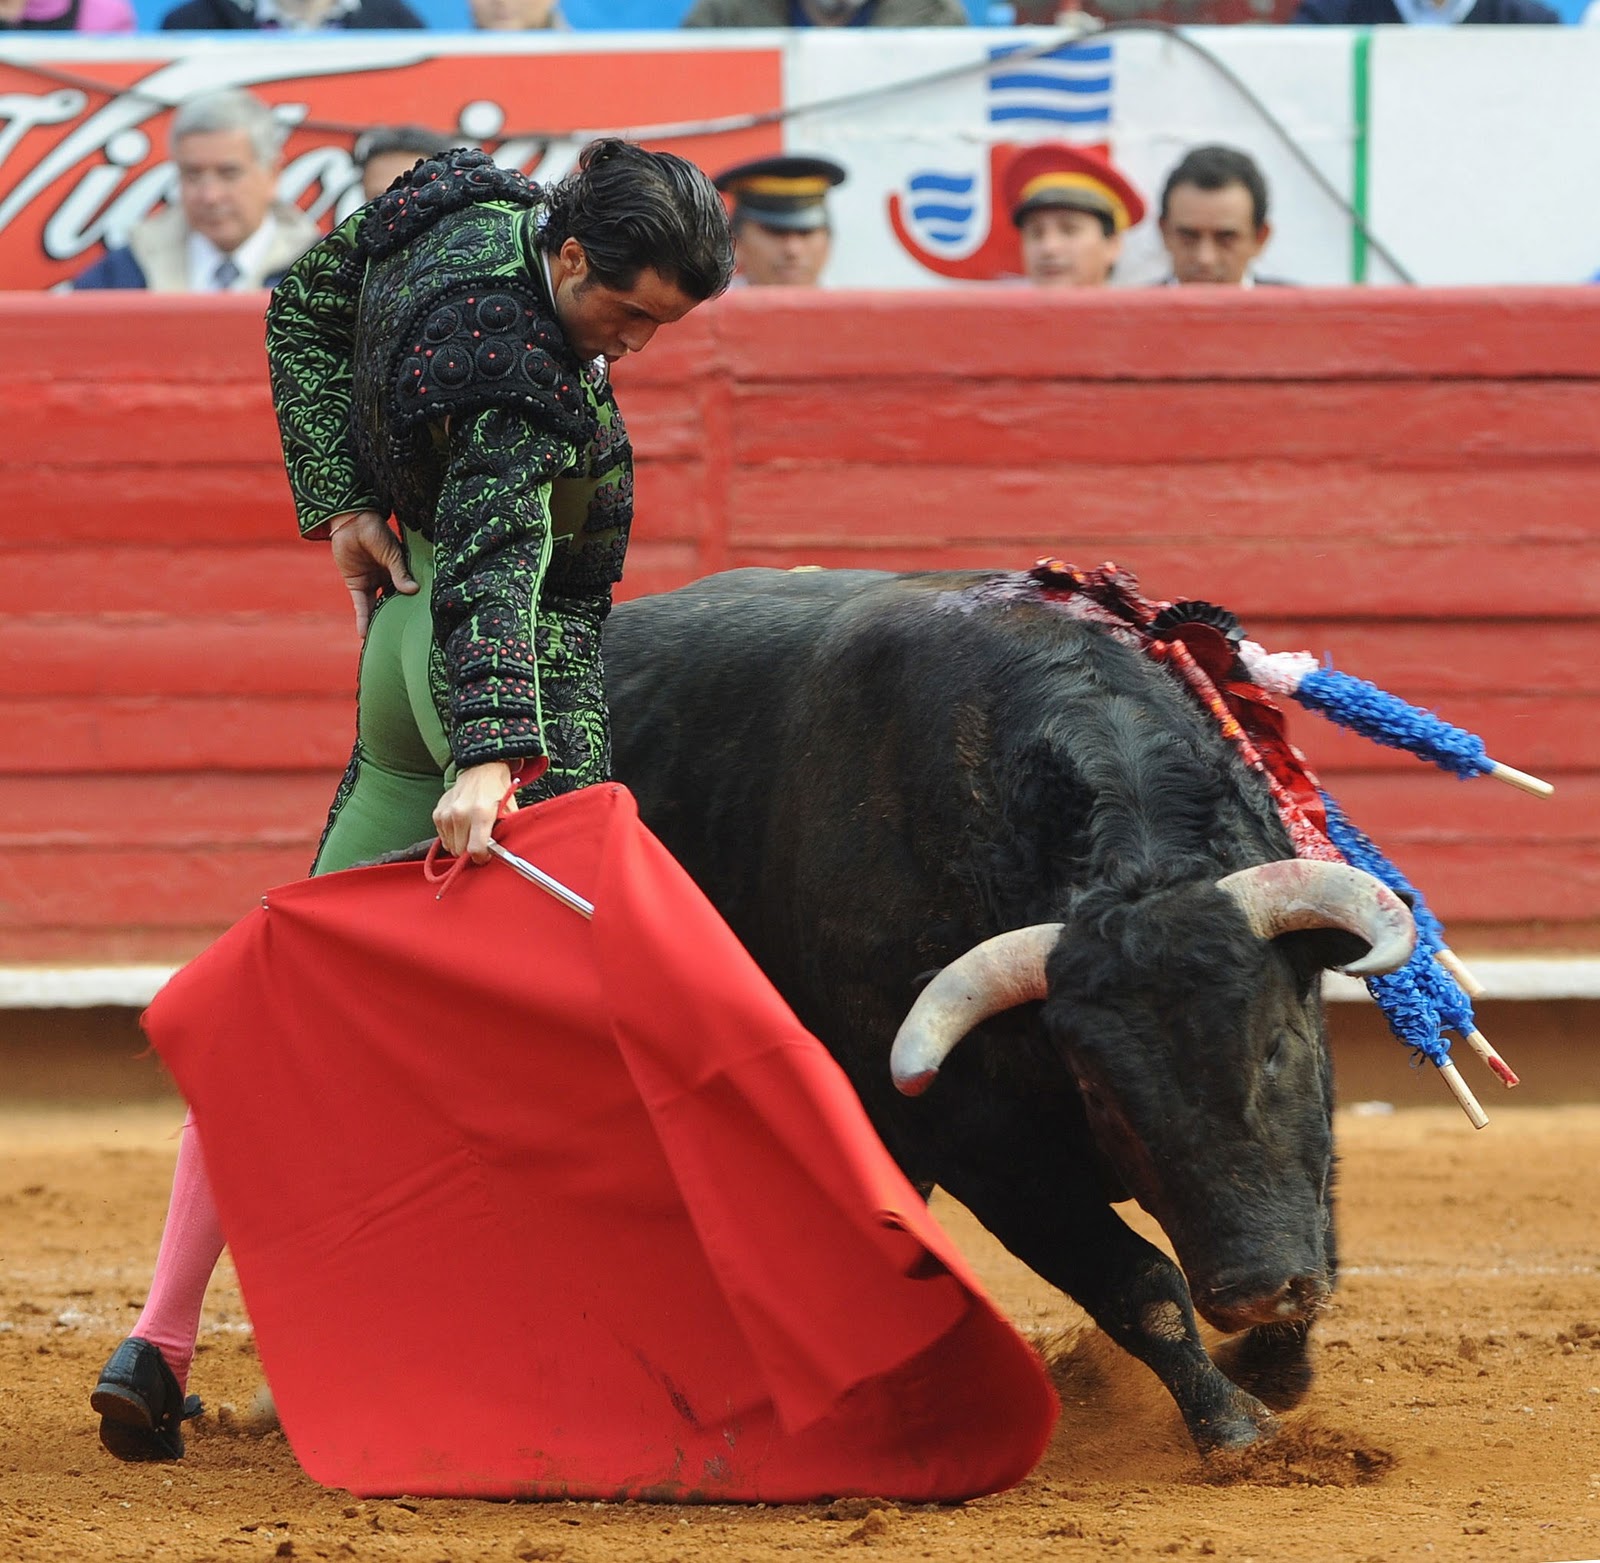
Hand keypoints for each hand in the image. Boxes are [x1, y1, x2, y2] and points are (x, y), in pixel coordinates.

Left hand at [327, 510, 418, 636]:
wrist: (350, 522)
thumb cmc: (375, 531)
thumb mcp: (392, 553)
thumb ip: (400, 573)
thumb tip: (413, 591)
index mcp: (401, 569)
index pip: (410, 589)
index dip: (416, 603)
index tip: (423, 619)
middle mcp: (388, 578)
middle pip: (394, 601)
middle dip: (398, 617)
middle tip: (405, 636)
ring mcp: (372, 582)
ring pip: (378, 606)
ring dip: (379, 622)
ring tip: (385, 642)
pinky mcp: (356, 584)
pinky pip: (361, 604)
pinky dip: (362, 618)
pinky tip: (364, 634)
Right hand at [433, 761, 517, 863]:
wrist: (480, 769)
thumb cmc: (496, 791)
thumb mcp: (509, 809)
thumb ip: (506, 830)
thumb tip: (505, 852)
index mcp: (481, 813)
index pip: (475, 849)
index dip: (482, 858)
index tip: (486, 855)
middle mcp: (460, 814)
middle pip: (461, 851)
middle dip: (471, 853)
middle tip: (480, 844)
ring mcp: (446, 814)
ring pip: (451, 847)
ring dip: (461, 845)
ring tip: (471, 832)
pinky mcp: (437, 814)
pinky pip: (444, 838)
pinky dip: (452, 837)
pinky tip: (462, 827)